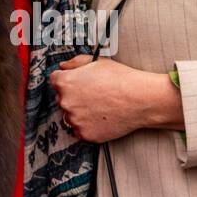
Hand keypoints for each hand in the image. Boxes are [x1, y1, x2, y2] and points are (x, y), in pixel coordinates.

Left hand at [50, 55, 180, 143]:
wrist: (140, 99)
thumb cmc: (121, 79)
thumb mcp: (97, 62)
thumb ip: (75, 63)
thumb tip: (63, 66)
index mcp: (65, 82)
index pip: (56, 81)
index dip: (69, 80)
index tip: (80, 84)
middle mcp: (66, 101)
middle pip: (62, 99)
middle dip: (74, 97)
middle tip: (94, 96)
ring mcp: (75, 119)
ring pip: (71, 116)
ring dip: (79, 114)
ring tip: (99, 108)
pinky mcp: (85, 134)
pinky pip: (80, 131)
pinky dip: (88, 127)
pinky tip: (101, 118)